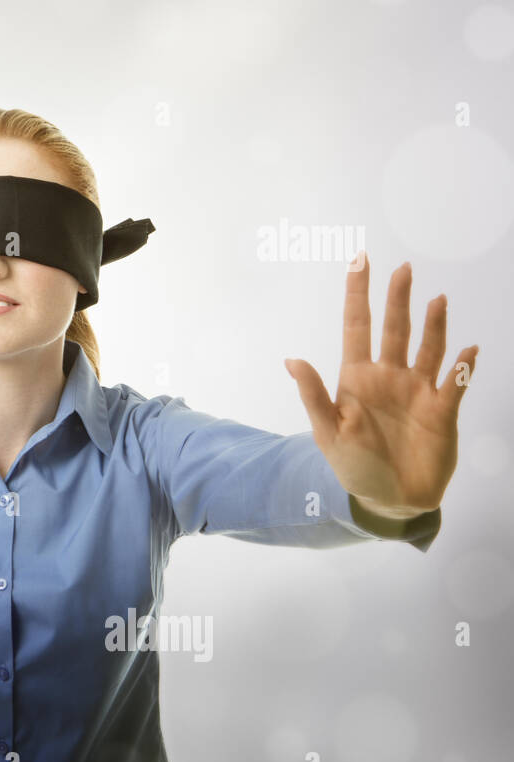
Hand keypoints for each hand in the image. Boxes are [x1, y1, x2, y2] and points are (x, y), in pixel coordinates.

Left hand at [285, 252, 477, 518]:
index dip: (357, 294)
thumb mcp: (328, 433)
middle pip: (394, 329)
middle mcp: (389, 376)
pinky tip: (468, 349)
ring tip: (437, 300)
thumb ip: (313, 396)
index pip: (356, 326)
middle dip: (397, 299)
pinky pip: (456, 382)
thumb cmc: (354, 466)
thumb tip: (292, 359)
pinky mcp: (443, 409)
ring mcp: (418, 390)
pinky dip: (464, 365)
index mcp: (357, 378)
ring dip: (434, 325)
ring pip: (428, 347)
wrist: (390, 500)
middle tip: (403, 269)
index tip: (359, 261)